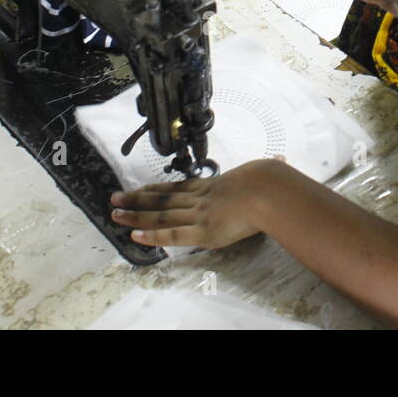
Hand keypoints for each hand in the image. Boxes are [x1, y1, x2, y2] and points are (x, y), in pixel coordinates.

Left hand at [109, 159, 274, 248]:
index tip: (140, 189)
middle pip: (163, 199)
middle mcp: (202, 198)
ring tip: (114, 215)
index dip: (158, 189)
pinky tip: (135, 236)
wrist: (270, 189)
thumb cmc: (272, 180)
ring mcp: (200, 214)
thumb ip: (271, 167)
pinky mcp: (203, 231)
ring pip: (161, 215)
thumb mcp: (268, 170)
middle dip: (137, 200)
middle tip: (114, 199)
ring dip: (136, 215)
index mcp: (215, 185)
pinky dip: (153, 236)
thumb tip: (282, 160)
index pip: (180, 188)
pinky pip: (173, 234)